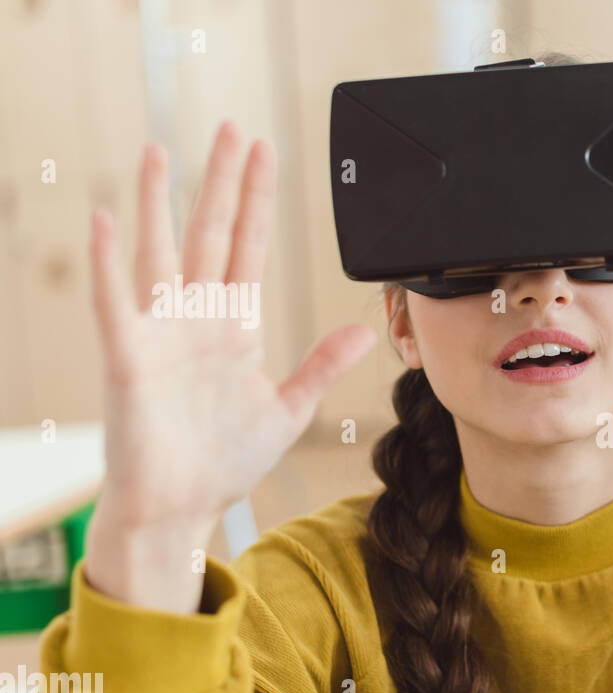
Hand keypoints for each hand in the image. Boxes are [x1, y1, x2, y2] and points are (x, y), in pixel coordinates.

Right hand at [84, 122, 375, 611]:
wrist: (183, 507)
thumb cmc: (224, 459)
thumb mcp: (287, 407)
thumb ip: (321, 364)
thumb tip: (364, 330)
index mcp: (234, 326)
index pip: (250, 247)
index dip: (258, 201)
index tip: (263, 155)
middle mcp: (196, 319)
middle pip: (211, 234)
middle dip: (222, 182)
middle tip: (230, 127)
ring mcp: (161, 334)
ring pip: (161, 252)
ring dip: (159, 202)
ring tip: (160, 149)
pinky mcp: (131, 358)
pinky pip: (118, 302)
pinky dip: (109, 262)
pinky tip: (108, 218)